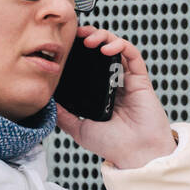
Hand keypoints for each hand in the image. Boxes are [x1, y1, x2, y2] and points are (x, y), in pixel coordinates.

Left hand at [55, 24, 176, 168]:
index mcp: (102, 93)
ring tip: (91, 40)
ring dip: (105, 37)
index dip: (81, 51)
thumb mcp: (79, 129)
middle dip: (92, 36)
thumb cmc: (113, 146)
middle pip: (104, 51)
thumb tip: (47, 102)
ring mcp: (128, 81)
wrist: (135, 154)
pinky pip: (133, 56)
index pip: (91, 64)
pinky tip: (107, 48)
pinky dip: (121, 46)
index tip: (68, 45)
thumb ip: (64, 115)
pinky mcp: (141, 80)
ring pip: (118, 48)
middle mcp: (115, 84)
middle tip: (79, 34)